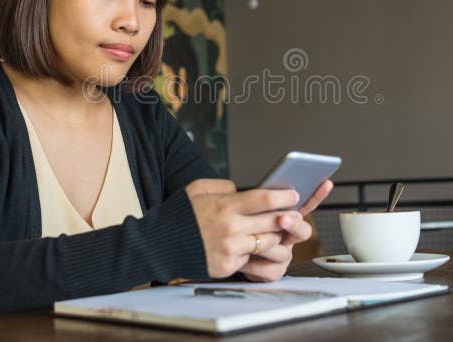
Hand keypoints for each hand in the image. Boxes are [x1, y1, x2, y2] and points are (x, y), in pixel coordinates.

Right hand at [185, 178, 300, 278]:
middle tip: (292, 213)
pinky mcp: (227, 266)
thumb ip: (223, 185)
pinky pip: (250, 257)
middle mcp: (231, 228)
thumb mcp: (198, 188)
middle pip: (273, 222)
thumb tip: (241, 189)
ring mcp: (230, 249)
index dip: (284, 196)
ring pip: (267, 242)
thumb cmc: (179, 214)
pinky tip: (247, 244)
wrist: (159, 245)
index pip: (265, 199)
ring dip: (273, 235)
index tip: (293, 194)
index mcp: (225, 206)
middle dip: (286, 217)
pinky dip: (252, 251)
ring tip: (272, 228)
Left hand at [239, 180, 333, 281]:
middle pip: (303, 230)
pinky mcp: (274, 272)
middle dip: (293, 223)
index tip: (325, 183)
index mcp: (285, 218)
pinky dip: (255, 264)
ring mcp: (283, 255)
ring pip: (284, 252)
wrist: (226, 255)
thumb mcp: (247, 211)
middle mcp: (288, 237)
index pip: (305, 205)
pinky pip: (269, 270)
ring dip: (267, 245)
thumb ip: (259, 200)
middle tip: (282, 218)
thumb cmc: (237, 229)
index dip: (317, 194)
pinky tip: (244, 260)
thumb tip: (265, 186)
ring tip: (251, 239)